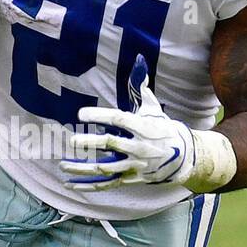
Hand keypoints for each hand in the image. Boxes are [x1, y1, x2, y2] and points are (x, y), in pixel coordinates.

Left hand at [60, 55, 236, 192]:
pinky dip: (88, 186)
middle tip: (72, 141)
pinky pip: (106, 185)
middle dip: (90, 143)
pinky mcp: (130, 179)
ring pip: (105, 169)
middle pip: (111, 145)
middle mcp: (139, 147)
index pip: (119, 120)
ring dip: (83, 168)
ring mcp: (134, 166)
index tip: (81, 114)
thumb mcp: (153, 109)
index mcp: (143, 127)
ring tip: (63, 164)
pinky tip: (70, 184)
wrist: (183, 158)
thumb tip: (139, 60)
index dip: (99, 116)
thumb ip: (142, 88)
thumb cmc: (163, 129)